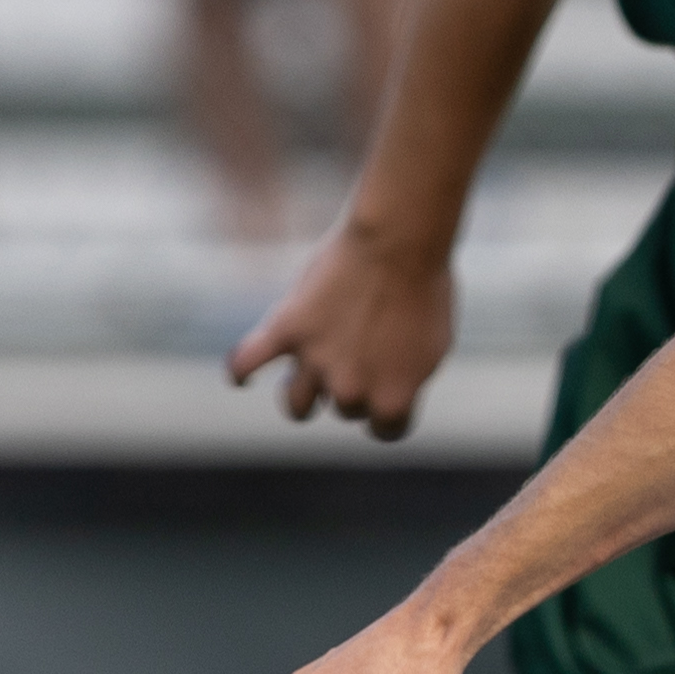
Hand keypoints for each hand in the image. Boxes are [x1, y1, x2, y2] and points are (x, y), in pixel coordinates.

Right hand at [230, 223, 454, 437]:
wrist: (400, 243)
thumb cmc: (426, 288)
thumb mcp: (434, 347)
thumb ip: (406, 380)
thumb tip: (386, 396)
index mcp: (393, 399)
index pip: (385, 431)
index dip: (387, 413)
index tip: (388, 392)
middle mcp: (351, 389)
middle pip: (345, 410)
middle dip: (353, 388)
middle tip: (362, 352)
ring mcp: (315, 361)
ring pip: (297, 404)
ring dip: (302, 396)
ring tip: (301, 381)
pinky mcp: (286, 329)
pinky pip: (247, 360)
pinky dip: (240, 370)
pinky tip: (242, 378)